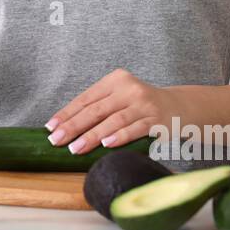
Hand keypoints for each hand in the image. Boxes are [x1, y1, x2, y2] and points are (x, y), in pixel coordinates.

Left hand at [45, 68, 180, 153]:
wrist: (179, 107)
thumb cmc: (141, 107)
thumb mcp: (120, 99)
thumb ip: (99, 108)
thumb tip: (65, 127)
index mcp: (115, 80)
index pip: (85, 98)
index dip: (66, 113)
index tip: (50, 127)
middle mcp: (129, 89)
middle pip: (95, 109)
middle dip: (73, 126)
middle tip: (56, 140)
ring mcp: (144, 104)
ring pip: (112, 120)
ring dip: (92, 136)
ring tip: (75, 148)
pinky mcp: (156, 119)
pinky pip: (134, 129)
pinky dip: (119, 136)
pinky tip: (106, 145)